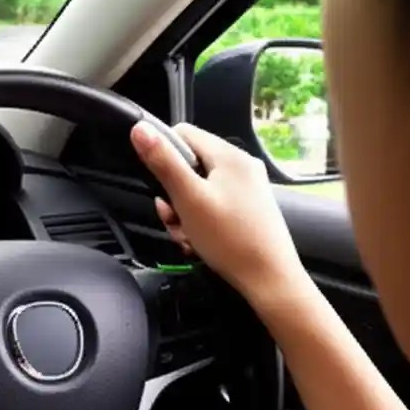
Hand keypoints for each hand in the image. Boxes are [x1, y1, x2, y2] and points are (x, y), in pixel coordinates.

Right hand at [130, 122, 307, 305]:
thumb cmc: (230, 239)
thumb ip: (163, 162)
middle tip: (174, 219)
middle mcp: (242, 167)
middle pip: (189, 166)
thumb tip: (140, 129)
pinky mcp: (250, 210)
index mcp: (229, 156)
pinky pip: (213, 206)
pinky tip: (200, 242)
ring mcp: (248, 189)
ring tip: (188, 236)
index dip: (164, 155)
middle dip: (173, 194)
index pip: (183, 134)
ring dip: (184, 213)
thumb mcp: (188, 198)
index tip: (161, 185)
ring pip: (199, 190)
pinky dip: (200, 222)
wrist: (270, 280)